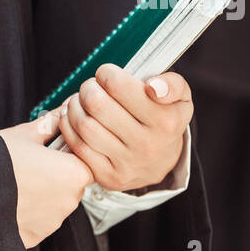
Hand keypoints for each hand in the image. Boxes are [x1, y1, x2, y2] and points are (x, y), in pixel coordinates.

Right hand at [0, 109, 93, 248]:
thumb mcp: (26, 134)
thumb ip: (51, 123)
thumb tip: (65, 110)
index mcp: (73, 173)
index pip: (85, 161)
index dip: (68, 151)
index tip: (51, 146)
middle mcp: (70, 201)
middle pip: (71, 182)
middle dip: (56, 171)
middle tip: (31, 160)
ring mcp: (53, 222)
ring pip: (55, 202)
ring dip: (43, 191)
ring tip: (17, 178)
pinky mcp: (36, 236)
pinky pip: (39, 219)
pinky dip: (30, 209)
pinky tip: (11, 196)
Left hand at [56, 63, 191, 192]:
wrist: (162, 162)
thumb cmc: (165, 118)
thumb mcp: (180, 98)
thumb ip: (172, 84)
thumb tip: (153, 87)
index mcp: (165, 121)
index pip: (118, 85)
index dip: (106, 73)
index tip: (107, 75)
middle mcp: (147, 145)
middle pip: (96, 103)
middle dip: (87, 88)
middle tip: (92, 88)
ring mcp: (128, 164)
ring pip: (84, 125)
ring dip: (74, 106)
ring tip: (81, 101)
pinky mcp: (110, 177)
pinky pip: (78, 147)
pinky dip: (68, 126)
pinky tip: (73, 117)